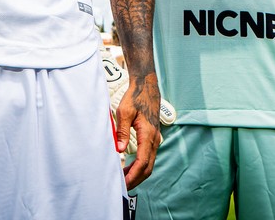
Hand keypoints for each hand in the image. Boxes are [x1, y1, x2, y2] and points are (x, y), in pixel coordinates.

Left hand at [102, 48, 171, 187]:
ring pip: (149, 163)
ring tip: (123, 180)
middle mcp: (154, 140)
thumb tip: (119, 150)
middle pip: (147, 167)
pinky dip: (139, 166)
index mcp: (148, 135)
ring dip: (137, 174)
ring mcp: (155, 140)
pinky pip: (148, 157)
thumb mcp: (125, 112)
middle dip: (136, 179)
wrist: (146, 88)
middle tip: (121, 187)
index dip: (133, 175)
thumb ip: (122, 131)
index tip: (123, 183)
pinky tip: (129, 168)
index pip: (142, 162)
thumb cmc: (135, 98)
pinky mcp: (152, 138)